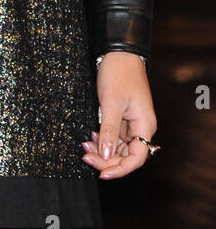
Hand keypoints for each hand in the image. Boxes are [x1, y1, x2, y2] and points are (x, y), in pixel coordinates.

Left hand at [81, 52, 156, 178]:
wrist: (118, 53)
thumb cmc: (119, 74)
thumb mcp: (111, 103)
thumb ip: (109, 131)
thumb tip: (107, 156)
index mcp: (145, 126)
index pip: (136, 158)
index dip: (120, 169)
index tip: (102, 174)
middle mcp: (140, 128)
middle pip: (125, 155)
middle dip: (106, 160)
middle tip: (85, 157)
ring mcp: (130, 124)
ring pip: (117, 147)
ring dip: (102, 150)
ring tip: (84, 146)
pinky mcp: (120, 118)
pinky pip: (112, 137)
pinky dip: (101, 140)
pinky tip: (89, 138)